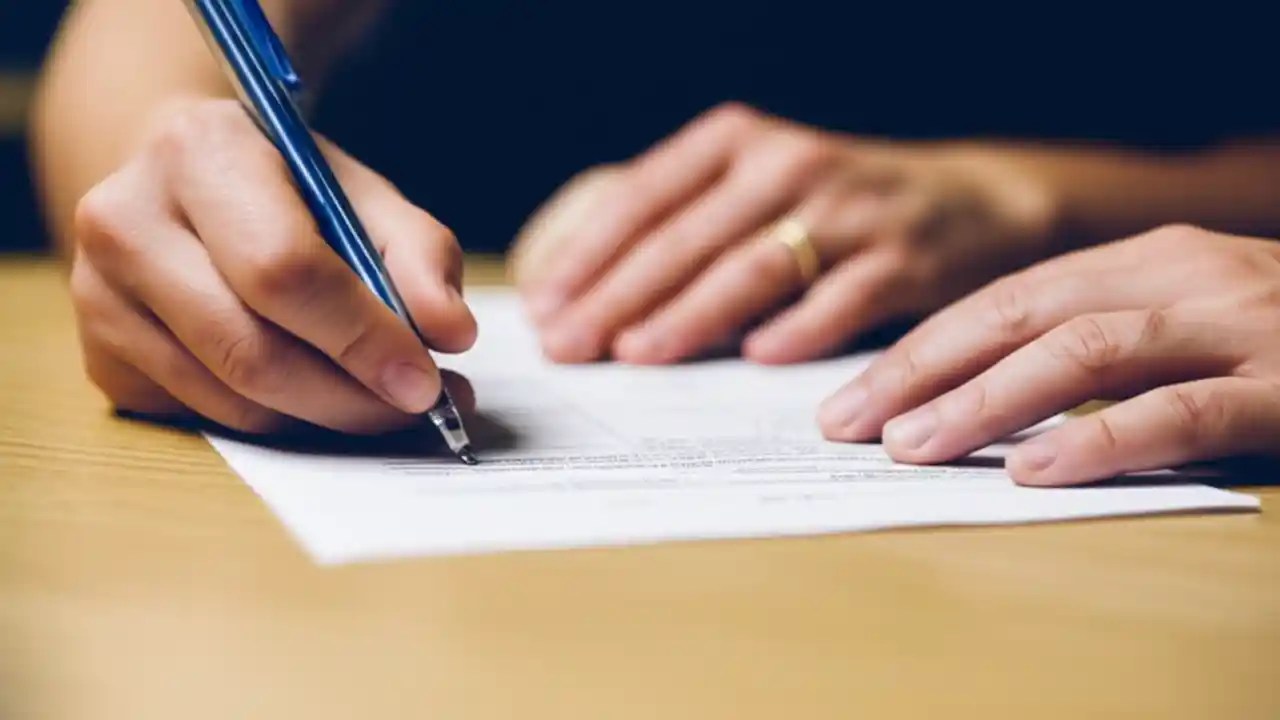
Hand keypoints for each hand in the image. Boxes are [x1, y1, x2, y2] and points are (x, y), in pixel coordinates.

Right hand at [69, 99, 475, 434]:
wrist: (183, 181)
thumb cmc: (286, 188)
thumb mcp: (363, 195)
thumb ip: (420, 255)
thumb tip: (451, 334)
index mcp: (198, 152)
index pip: (282, 270)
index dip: (361, 336)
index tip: (426, 380)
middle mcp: (125, 222)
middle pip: (251, 352)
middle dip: (351, 397)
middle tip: (419, 408)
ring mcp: (100, 297)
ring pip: (233, 402)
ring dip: (324, 418)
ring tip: (381, 400)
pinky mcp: (103, 359)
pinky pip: (208, 420)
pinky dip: (279, 422)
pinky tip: (316, 393)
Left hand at [512, 103, 1058, 364]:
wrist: (967, 203)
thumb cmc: (833, 209)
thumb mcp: (756, 191)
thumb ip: (687, 229)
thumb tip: (592, 302)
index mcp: (737, 143)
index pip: (644, 197)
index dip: (589, 254)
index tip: (544, 306)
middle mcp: (788, 164)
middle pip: (687, 237)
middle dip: (619, 296)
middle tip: (568, 345)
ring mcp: (849, 209)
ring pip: (753, 265)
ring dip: (691, 315)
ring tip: (636, 354)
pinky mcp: (903, 257)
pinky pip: (842, 297)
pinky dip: (799, 328)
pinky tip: (757, 359)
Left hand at [818, 224, 1279, 484]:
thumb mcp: (1181, 323)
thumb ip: (1095, 344)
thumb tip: (976, 400)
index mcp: (1143, 262)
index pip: (1002, 300)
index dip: (919, 349)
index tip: (849, 397)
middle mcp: (1180, 276)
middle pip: (1019, 317)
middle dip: (923, 372)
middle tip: (848, 425)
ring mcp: (1238, 324)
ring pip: (1085, 353)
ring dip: (987, 402)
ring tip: (914, 446)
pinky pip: (1182, 411)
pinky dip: (1103, 440)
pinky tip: (1036, 473)